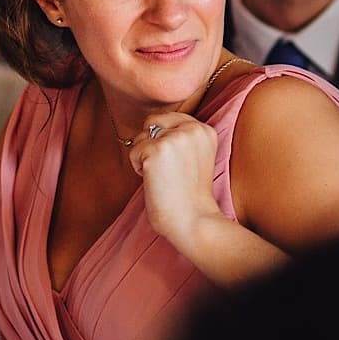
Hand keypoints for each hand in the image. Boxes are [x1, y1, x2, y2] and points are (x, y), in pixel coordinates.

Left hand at [127, 111, 221, 251]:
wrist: (193, 220)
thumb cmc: (189, 196)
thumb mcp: (195, 157)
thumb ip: (182, 138)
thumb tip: (151, 127)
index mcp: (205, 130)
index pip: (170, 118)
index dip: (163, 140)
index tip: (173, 164)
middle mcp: (192, 129)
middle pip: (153, 122)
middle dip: (151, 143)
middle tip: (166, 170)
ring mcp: (174, 137)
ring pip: (141, 136)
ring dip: (144, 157)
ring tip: (163, 177)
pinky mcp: (156, 149)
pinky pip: (133, 151)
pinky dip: (137, 168)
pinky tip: (155, 181)